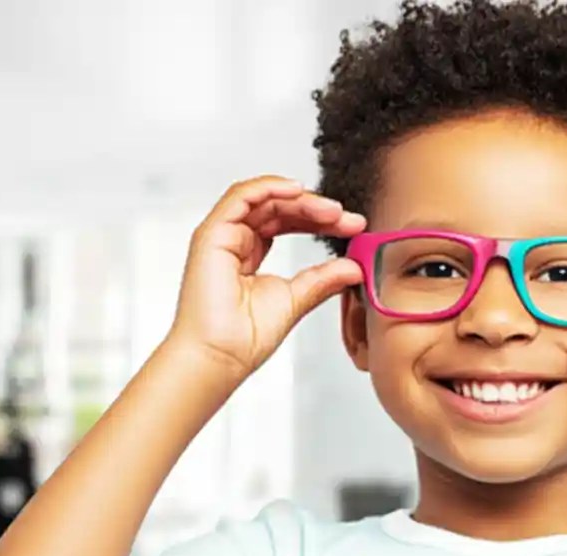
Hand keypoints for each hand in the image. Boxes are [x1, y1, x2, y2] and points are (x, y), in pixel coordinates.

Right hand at [168, 175, 365, 381]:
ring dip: (300, 199)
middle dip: (315, 209)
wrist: (221, 357)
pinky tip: (298, 192)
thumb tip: (354, 267)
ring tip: (331, 211)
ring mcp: (221, 236)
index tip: (352, 227)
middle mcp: (233, 242)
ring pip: (263, 198)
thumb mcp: (296, 300)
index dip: (319, 221)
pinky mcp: (212, 235)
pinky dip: (270, 187)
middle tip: (347, 219)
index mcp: (249, 256)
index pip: (285, 223)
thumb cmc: (244, 340)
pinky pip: (241, 196)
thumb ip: (323, 279)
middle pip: (277, 208)